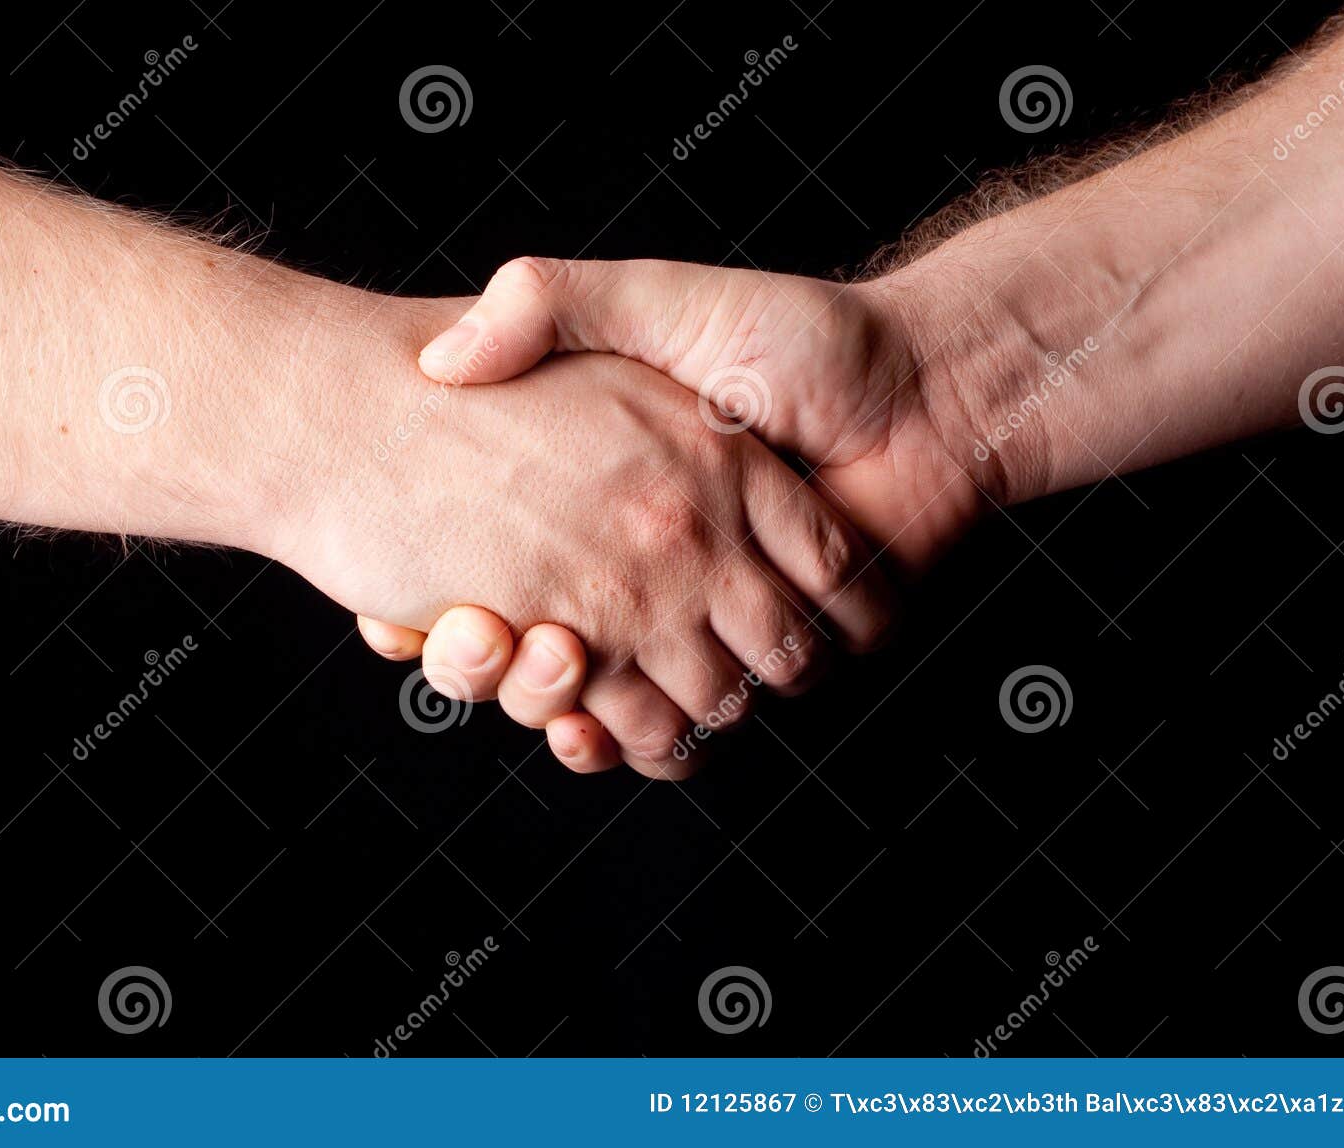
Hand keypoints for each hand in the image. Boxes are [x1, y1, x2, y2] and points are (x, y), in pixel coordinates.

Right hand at [379, 257, 992, 769]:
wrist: (932, 389)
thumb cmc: (797, 335)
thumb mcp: (650, 299)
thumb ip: (549, 304)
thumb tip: (441, 355)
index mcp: (624, 492)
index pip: (503, 562)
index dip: (452, 599)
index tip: (411, 608)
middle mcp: (659, 560)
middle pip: (541, 647)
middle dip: (494, 666)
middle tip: (464, 640)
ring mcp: (711, 613)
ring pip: (607, 698)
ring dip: (555, 706)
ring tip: (530, 680)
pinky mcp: (768, 658)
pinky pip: (689, 727)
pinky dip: (641, 743)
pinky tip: (589, 722)